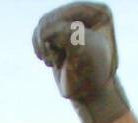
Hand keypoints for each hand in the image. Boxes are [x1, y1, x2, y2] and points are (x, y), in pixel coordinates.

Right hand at [33, 2, 128, 122]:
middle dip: (49, 42)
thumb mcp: (84, 53)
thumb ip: (68, 35)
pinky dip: (38, 47)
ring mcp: (71, 24)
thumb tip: (45, 28)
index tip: (62, 53)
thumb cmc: (91, 76)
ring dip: (43, 46)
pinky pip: (38, 32)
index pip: (68, 13)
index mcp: (99, 13)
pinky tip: (48, 61)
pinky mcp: (59, 36)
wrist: (89, 95)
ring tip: (52, 62)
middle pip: (52, 18)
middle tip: (54, 61)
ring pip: (42, 25)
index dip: (58, 32)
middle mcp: (86, 15)